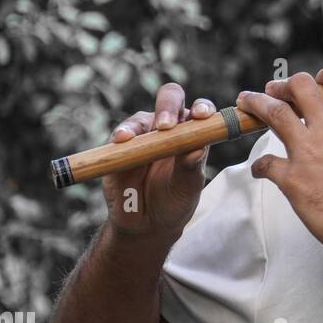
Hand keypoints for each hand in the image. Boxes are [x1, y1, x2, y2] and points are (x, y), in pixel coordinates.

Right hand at [104, 82, 215, 240]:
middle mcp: (169, 128)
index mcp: (193, 133)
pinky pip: (119, 134)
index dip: (202, 108)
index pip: (200, 111)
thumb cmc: (175, 200)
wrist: (147, 223)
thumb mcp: (187, 187)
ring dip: (138, 125)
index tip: (201, 116)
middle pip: (170, 100)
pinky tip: (122, 140)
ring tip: (133, 137)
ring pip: (141, 118)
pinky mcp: (120, 146)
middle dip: (168, 106)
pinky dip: (121, 134)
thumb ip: (190, 167)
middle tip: (165, 125)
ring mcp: (143, 135)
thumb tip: (198, 148)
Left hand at [238, 66, 322, 267]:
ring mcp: (308, 153)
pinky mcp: (292, 179)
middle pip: (300, 87)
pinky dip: (259, 166)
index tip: (316, 79)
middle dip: (283, 85)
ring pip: (274, 112)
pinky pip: (264, 163)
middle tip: (273, 90)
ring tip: (245, 102)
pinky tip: (261, 171)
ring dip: (256, 103)